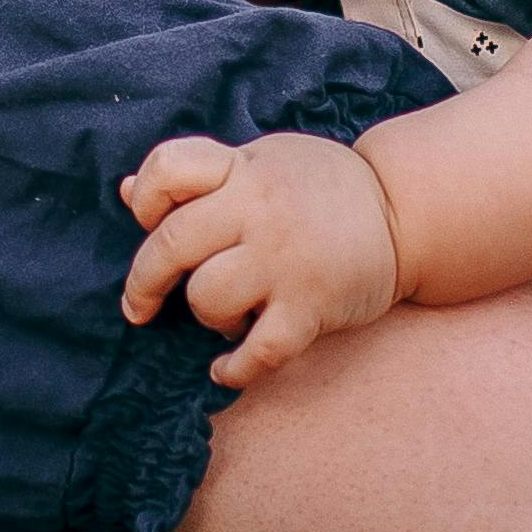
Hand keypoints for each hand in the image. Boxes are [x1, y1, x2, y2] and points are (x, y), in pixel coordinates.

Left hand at [120, 131, 408, 385]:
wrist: (404, 211)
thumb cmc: (319, 188)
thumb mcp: (261, 163)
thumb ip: (199, 178)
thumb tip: (126, 193)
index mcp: (246, 168)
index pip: (170, 168)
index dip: (147, 199)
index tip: (146, 225)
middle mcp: (262, 208)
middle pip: (172, 243)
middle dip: (144, 281)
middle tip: (140, 305)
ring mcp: (286, 259)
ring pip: (207, 298)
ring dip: (205, 314)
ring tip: (227, 313)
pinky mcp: (312, 306)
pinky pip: (258, 351)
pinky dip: (235, 368)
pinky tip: (226, 368)